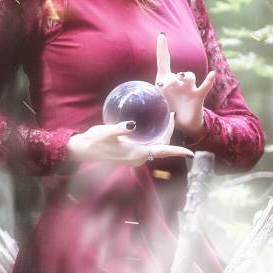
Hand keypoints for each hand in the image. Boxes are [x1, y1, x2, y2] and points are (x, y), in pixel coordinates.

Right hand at [65, 120, 193, 165]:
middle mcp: (138, 157)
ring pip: (156, 145)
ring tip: (167, 117)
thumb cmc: (94, 141)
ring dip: (163, 133)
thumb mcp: (106, 133)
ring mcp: (135, 156)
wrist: (83, 150)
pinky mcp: (131, 153)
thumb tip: (132, 124)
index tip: (190, 153)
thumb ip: (120, 129)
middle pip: (161, 146)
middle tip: (173, 114)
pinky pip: (149, 144)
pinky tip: (154, 124)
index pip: (161, 152)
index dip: (176, 152)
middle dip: (169, 132)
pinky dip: (155, 135)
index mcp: (136, 154)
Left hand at [155, 32, 214, 138]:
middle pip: (174, 73)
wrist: (182, 123)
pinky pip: (205, 87)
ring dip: (186, 77)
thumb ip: (150, 102)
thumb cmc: (167, 110)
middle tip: (164, 85)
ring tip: (182, 79)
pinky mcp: (198, 96)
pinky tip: (212, 74)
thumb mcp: (156, 105)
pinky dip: (209, 81)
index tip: (161, 35)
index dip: (162, 48)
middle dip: (170, 79)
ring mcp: (189, 88)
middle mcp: (178, 82)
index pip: (164, 61)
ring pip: (190, 76)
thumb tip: (139, 109)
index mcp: (166, 81)